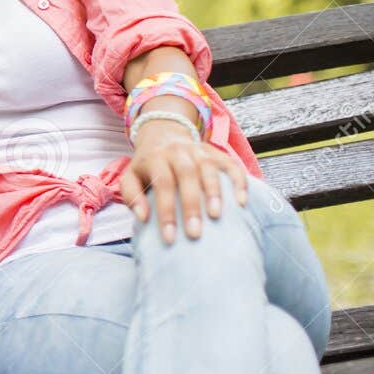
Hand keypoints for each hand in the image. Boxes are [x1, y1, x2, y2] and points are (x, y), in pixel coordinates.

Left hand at [119, 118, 249, 243]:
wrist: (163, 134)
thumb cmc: (147, 166)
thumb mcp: (131, 177)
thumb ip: (132, 196)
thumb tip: (143, 217)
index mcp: (155, 158)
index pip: (162, 183)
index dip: (166, 211)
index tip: (170, 238)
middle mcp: (178, 151)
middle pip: (186, 174)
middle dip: (191, 205)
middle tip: (194, 233)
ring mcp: (199, 150)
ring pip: (209, 168)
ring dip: (214, 192)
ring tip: (216, 216)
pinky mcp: (216, 152)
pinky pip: (231, 164)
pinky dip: (238, 182)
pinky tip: (242, 201)